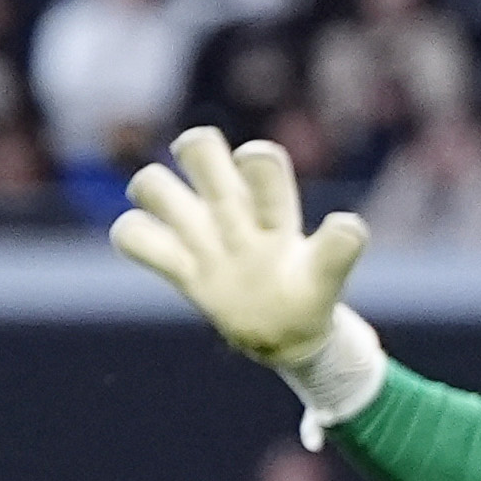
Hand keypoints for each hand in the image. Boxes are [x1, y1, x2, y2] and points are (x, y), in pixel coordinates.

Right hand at [111, 126, 367, 361]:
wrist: (284, 330)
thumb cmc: (309, 294)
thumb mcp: (326, 277)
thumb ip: (337, 250)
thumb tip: (348, 224)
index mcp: (272, 209)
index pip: (261, 164)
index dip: (255, 163)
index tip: (259, 178)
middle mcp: (233, 211)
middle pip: (201, 150)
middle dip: (196, 150)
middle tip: (202, 174)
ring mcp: (201, 235)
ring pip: (156, 185)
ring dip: (154, 189)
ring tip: (175, 219)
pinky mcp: (178, 266)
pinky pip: (136, 238)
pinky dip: (132, 236)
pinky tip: (153, 250)